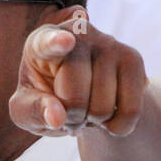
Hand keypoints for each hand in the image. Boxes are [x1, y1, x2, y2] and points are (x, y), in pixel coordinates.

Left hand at [9, 10, 146, 136]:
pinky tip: (109, 112)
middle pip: (75, 96)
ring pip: (103, 108)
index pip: (47, 42)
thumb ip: (34, 112)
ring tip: (87, 107)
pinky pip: (131, 111)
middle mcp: (77, 33)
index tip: (66, 41)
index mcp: (40, 41)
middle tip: (68, 111)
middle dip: (72, 117)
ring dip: (94, 122)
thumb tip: (57, 117)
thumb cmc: (45, 98)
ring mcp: (108, 43)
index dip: (56, 43)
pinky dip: (118, 126)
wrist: (82, 97)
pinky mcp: (133, 59)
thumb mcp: (26, 110)